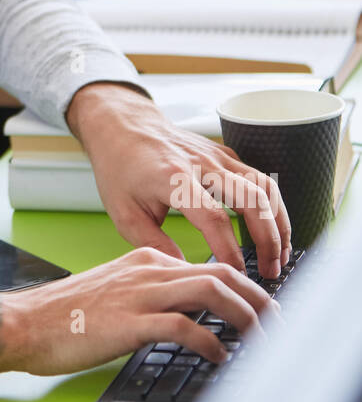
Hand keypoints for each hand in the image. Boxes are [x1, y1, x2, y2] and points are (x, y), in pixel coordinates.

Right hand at [0, 245, 281, 390]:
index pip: (211, 265)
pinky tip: (220, 358)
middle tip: (280, 325)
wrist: (24, 323)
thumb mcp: (116, 294)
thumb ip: (151, 296)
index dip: (246, 288)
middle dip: (259, 299)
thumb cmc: (65, 316)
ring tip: (263, 341)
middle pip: (221, 273)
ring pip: (211, 292)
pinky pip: (183, 327)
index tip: (264, 310)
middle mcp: (147, 270)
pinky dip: (210, 343)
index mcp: (145, 260)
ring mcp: (138, 294)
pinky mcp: (129, 322)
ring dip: (246, 317)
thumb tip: (190, 318)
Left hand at [67, 83, 291, 280]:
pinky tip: (272, 230)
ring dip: (279, 223)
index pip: (213, 219)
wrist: (123, 125)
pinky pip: (259, 179)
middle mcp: (201, 164)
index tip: (238, 275)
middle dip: (268, 239)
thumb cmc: (120, 170)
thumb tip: (186, 274)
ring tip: (281, 255)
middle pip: (252, 199)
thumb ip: (155, 245)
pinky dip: (272, 206)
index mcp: (173, 179)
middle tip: (272, 271)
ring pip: (264, 187)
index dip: (230, 251)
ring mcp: (217, 156)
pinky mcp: (224, 154)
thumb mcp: (124, 213)